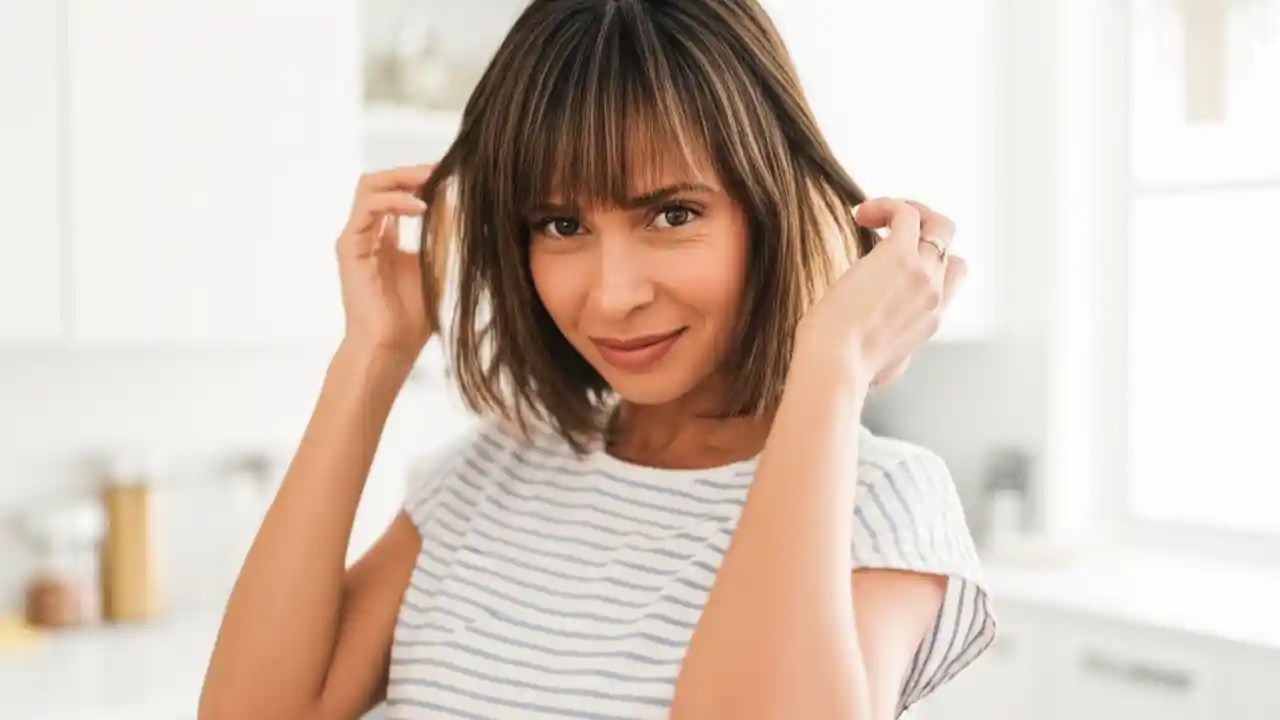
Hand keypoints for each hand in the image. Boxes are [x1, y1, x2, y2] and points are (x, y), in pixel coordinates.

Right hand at [335, 164, 436, 363]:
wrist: (391, 346)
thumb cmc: (413, 315)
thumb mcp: (437, 264)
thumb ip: (442, 233)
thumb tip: (455, 200)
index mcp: (386, 236)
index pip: (399, 192)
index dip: (421, 180)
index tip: (451, 174)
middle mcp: (368, 232)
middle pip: (381, 182)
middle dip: (410, 172)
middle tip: (440, 169)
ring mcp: (356, 237)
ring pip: (370, 186)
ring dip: (402, 178)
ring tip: (431, 181)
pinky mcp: (349, 246)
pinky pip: (369, 208)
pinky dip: (395, 201)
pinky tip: (421, 207)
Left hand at [796, 198, 965, 389]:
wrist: (835, 366)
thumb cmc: (843, 370)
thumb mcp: (880, 366)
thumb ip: (890, 351)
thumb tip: (880, 352)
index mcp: (930, 320)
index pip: (951, 277)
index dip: (929, 258)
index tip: (892, 259)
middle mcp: (934, 296)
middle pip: (949, 245)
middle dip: (924, 227)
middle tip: (886, 228)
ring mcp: (922, 275)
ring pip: (938, 224)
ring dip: (906, 210)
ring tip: (868, 216)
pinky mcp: (899, 256)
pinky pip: (907, 213)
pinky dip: (887, 205)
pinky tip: (860, 215)